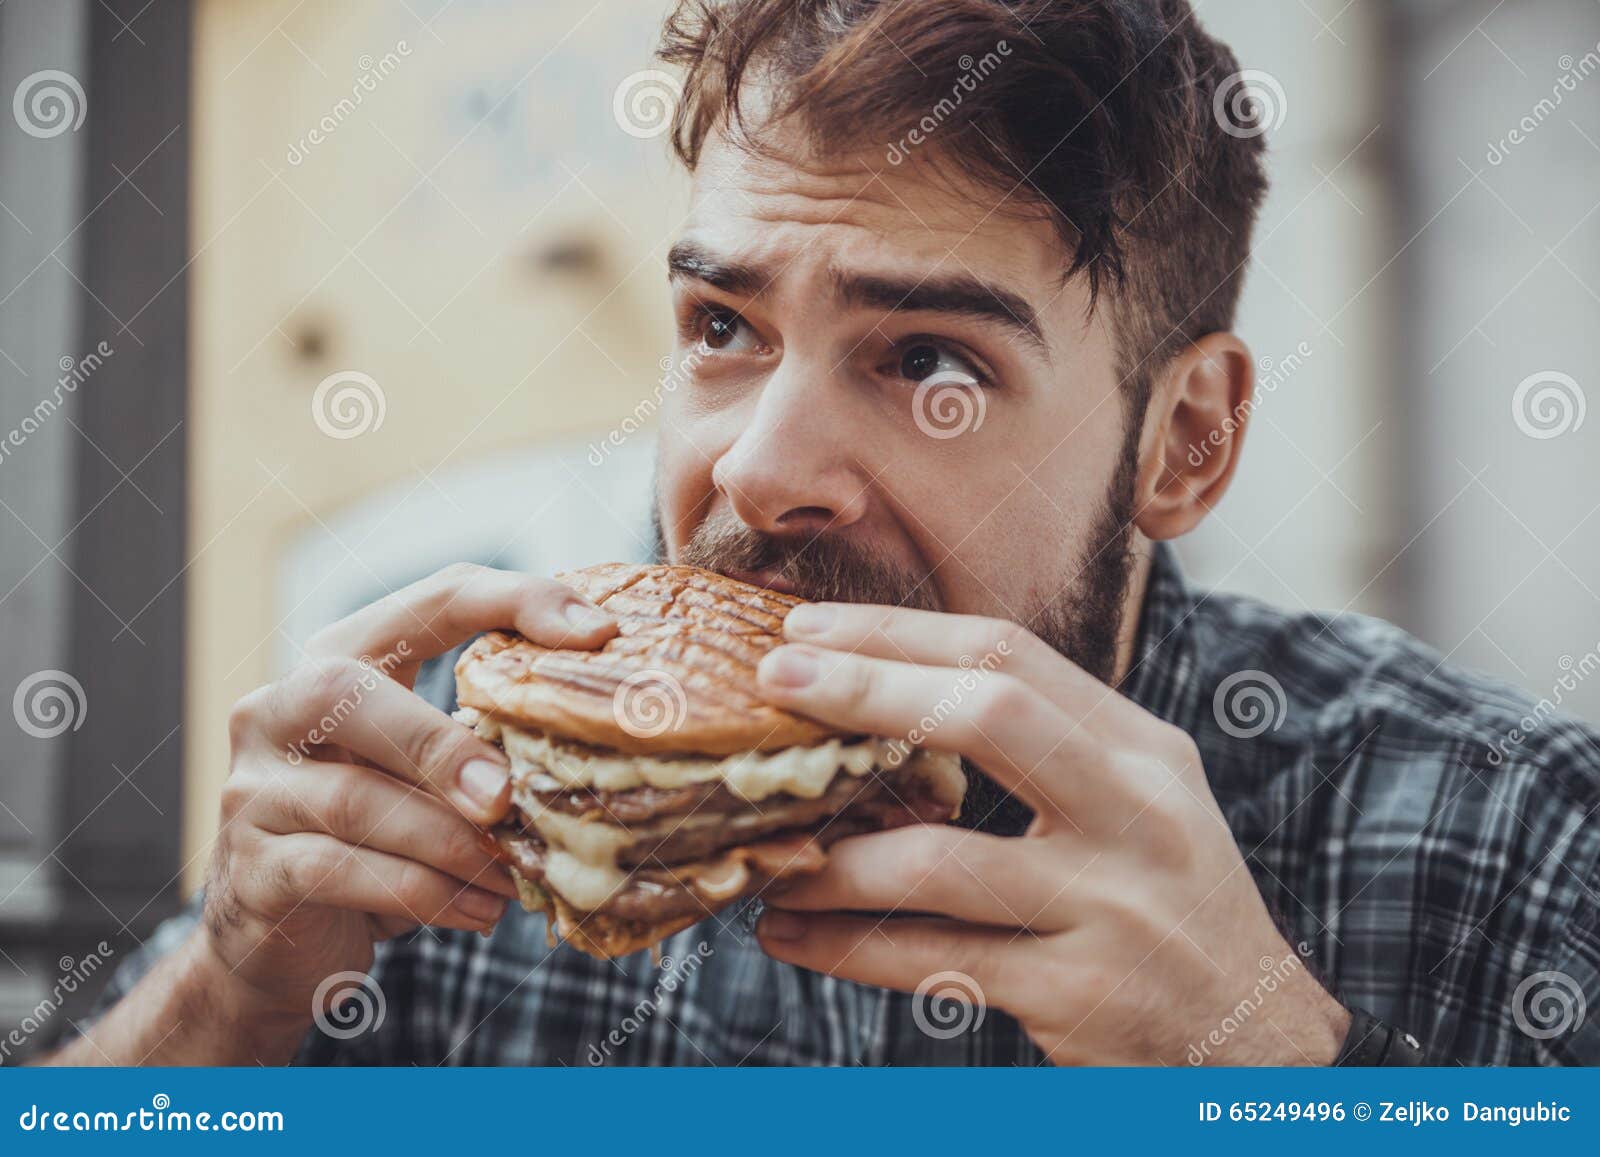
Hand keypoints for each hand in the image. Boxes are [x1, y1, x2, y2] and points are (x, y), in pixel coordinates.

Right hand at [198, 563, 616, 1049]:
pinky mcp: (254, 869)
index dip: (515, 601)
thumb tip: (601, 733)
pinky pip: (343, 872)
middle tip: (507, 796)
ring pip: (357, 800)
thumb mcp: (424, 777)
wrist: (277, 945)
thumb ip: (479, 744)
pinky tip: (483, 911)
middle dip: (440, 744)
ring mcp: (253, 789)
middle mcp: (277, 709)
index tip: (598, 632)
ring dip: (451, 843)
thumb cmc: (375, 840)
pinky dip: (426, 895)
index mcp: (338, 659)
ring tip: (514, 876)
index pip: (432, 599)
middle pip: (348, 692)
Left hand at [752, 604, 1348, 1065]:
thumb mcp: (1134, 804)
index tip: (809, 631)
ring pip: (938, 860)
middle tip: (772, 683)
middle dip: (866, 690)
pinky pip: (934, 960)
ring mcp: (1109, 906)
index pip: (1011, 657)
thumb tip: (886, 696)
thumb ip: (1042, 749)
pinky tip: (790, 934)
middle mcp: (1135, 814)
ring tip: (765, 851)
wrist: (1257, 1041)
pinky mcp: (1076, 993)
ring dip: (832, 856)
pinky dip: (845, 948)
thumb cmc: (1167, 903)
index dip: (900, 634)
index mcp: (1140, 751)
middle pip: (989, 718)